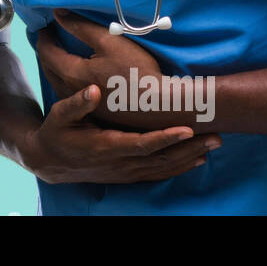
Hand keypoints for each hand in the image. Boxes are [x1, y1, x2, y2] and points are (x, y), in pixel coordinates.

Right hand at [22, 84, 220, 184]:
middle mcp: (120, 163)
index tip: (187, 129)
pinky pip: (159, 174)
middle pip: (162, 158)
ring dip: (191, 157)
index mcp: (105, 146)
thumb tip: (94, 90)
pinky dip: (180, 168)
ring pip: (164, 168)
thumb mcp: (59, 115)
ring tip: (214, 143)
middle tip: (216, 135)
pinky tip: (197, 160)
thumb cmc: (56, 133)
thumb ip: (77, 103)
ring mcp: (126, 172)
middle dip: (190, 148)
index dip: (165, 138)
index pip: (141, 144)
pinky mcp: (128, 175)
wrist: (51, 162)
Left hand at [36, 8, 165, 127]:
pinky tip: (76, 73)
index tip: (46, 25)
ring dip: (54, 65)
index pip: (47, 51)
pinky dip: (65, 77)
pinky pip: (70, 91)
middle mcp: (71, 91)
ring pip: (58, 81)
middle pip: (48, 68)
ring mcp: (82, 104)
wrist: (158, 104)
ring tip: (60, 52)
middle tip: (50, 37)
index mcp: (71, 73)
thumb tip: (57, 14)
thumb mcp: (109, 41)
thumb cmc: (135, 70)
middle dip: (46, 50)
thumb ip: (81, 27)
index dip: (44, 36)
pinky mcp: (94, 111)